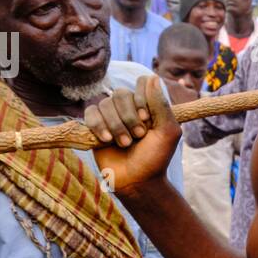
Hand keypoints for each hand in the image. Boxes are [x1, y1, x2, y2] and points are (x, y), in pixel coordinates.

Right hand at [84, 74, 180, 195]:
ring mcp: (110, 116)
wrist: (138, 181)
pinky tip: (106, 141)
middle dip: (129, 117)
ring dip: (116, 125)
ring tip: (125, 144)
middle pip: (121, 93)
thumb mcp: (167, 131)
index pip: (141, 83)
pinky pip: (90, 113)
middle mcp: (128, 107)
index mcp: (148, 105)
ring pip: (105, 103)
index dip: (142, 98)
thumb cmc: (156, 158)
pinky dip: (98, 125)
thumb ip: (160, 104)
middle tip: (138, 137)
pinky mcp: (94, 126)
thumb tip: (153, 76)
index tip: (148, 119)